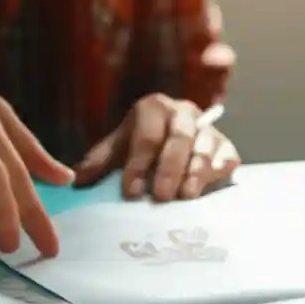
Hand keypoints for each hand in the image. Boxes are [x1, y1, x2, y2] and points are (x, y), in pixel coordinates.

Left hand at [73, 94, 238, 200]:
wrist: (171, 138)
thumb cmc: (141, 145)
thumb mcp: (119, 148)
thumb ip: (100, 161)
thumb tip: (77, 179)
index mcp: (153, 108)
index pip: (146, 136)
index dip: (138, 164)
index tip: (131, 191)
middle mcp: (183, 112)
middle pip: (179, 138)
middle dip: (170, 167)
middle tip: (161, 195)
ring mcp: (207, 128)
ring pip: (206, 145)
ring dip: (196, 171)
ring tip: (185, 196)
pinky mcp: (225, 145)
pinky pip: (228, 155)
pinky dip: (219, 169)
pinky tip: (210, 184)